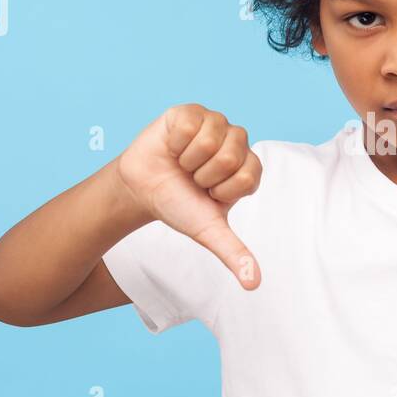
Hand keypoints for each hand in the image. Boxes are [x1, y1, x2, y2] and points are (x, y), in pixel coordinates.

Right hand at [115, 104, 262, 288]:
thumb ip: (234, 253)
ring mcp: (215, 123)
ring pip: (211, 138)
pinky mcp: (190, 112)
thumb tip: (254, 284)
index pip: (247, 176)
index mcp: (248, 168)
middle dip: (203, 175)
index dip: (221, 191)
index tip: (208, 194)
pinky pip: (189, 123)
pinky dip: (175, 143)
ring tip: (183, 164)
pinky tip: (172, 148)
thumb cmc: (179, 206)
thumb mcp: (207, 232)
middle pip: (230, 156)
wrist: (142, 190)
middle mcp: (237, 142)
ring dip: (188, 159)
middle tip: (193, 178)